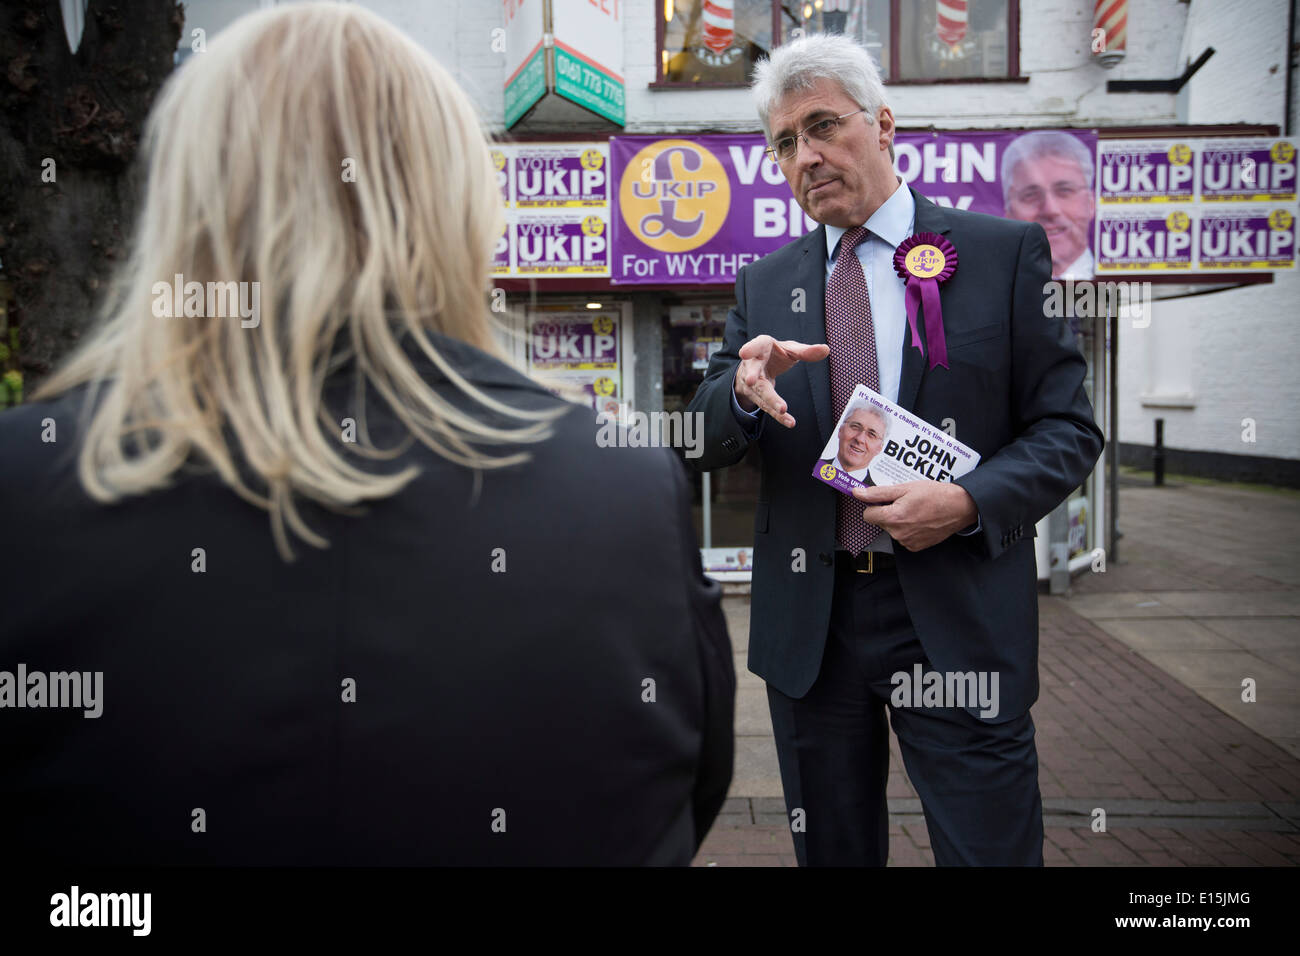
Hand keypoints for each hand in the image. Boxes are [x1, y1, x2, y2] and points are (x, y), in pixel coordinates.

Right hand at [733, 335, 829, 428]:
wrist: (758, 367)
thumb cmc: (775, 354)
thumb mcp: (789, 349)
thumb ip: (806, 351)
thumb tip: (826, 349)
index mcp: (761, 347)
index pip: (755, 345)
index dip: (750, 348)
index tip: (744, 353)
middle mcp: (753, 365)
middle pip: (754, 372)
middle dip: (753, 377)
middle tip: (752, 381)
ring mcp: (752, 382)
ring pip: (760, 392)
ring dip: (770, 400)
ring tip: (782, 409)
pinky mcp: (757, 397)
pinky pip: (767, 407)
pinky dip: (779, 416)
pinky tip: (789, 421)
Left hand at [851, 481, 977, 551]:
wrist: (960, 507)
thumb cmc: (935, 495)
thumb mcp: (905, 488)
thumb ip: (878, 493)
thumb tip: (857, 493)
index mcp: (893, 518)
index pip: (867, 515)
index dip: (874, 505)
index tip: (883, 499)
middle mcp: (898, 533)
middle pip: (880, 522)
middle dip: (887, 511)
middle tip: (904, 501)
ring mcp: (907, 542)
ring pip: (891, 529)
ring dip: (898, 520)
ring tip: (914, 509)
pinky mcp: (915, 547)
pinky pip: (902, 537)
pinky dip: (907, 528)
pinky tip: (919, 519)